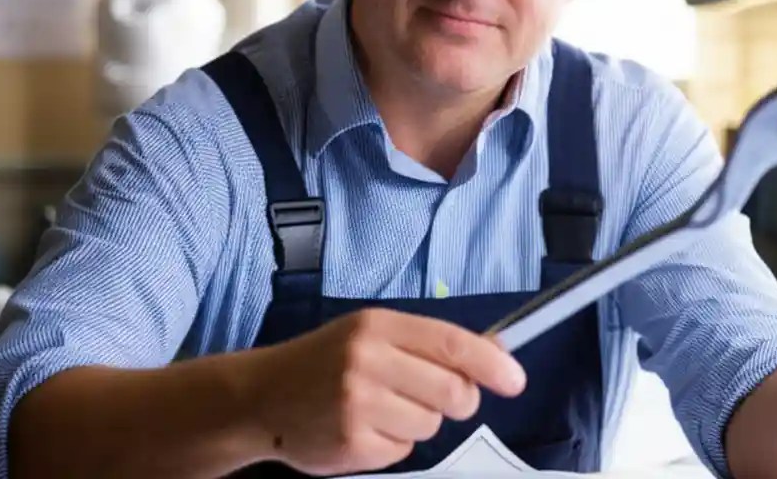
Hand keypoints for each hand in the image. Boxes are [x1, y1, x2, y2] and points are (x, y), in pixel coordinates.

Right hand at [250, 307, 526, 475]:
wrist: (260, 396)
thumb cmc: (326, 361)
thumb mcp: (372, 335)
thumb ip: (427, 344)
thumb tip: (494, 358)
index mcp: (377, 326)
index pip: (452, 344)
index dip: (492, 364)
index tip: (515, 380)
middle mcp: (367, 362)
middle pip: (454, 392)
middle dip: (458, 399)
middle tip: (435, 397)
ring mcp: (357, 406)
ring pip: (432, 424)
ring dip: (418, 421)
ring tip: (380, 408)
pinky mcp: (351, 445)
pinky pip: (403, 450)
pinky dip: (392, 444)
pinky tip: (362, 428)